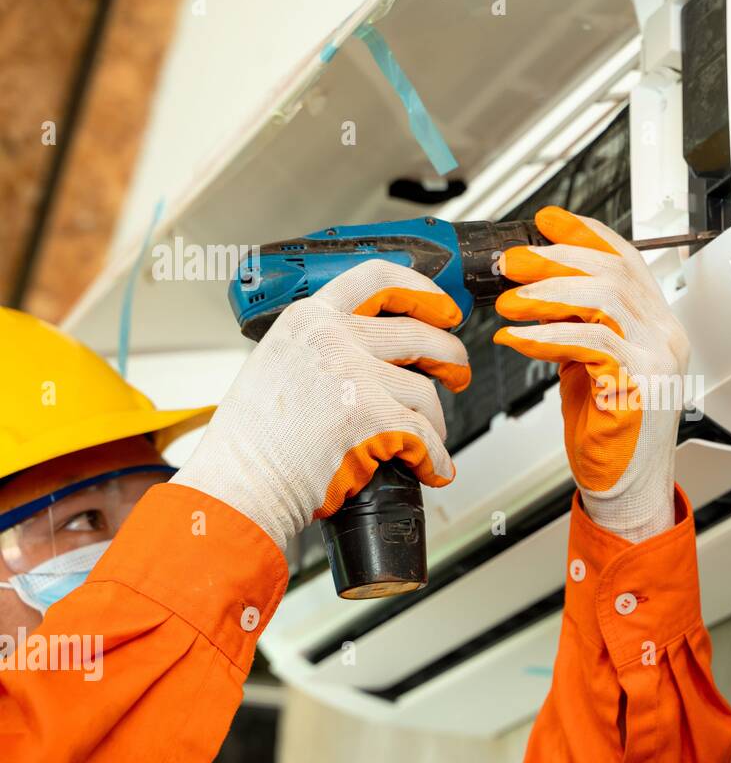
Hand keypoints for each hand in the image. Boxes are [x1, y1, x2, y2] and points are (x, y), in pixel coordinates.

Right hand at [173, 260, 469, 551]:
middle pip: (419, 333)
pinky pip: (424, 436)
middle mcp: (333, 338)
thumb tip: (371, 354)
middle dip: (450, 355)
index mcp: (309, 319)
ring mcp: (354, 376)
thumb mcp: (278, 364)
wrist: (239, 484)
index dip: (422, 289)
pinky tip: (433, 468)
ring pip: (425, 391)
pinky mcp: (371, 417)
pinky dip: (435, 458)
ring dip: (435, 421)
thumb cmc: (253, 441)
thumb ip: (322, 348)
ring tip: (429, 441)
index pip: (376, 277)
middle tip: (458, 373)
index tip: (443, 306)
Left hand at [494, 206, 688, 541]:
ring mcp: (656, 358)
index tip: (548, 222)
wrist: (627, 488)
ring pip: (603, 299)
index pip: (627, 259)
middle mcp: (664, 335)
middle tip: (513, 263)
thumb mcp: (592, 366)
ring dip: (546, 295)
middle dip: (555, 260)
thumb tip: (538, 294)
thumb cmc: (610, 434)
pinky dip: (545, 337)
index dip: (585, 234)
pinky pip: (588, 342)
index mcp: (657, 325)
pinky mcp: (637, 383)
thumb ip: (580, 327)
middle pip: (612, 272)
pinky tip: (517, 339)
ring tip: (509, 304)